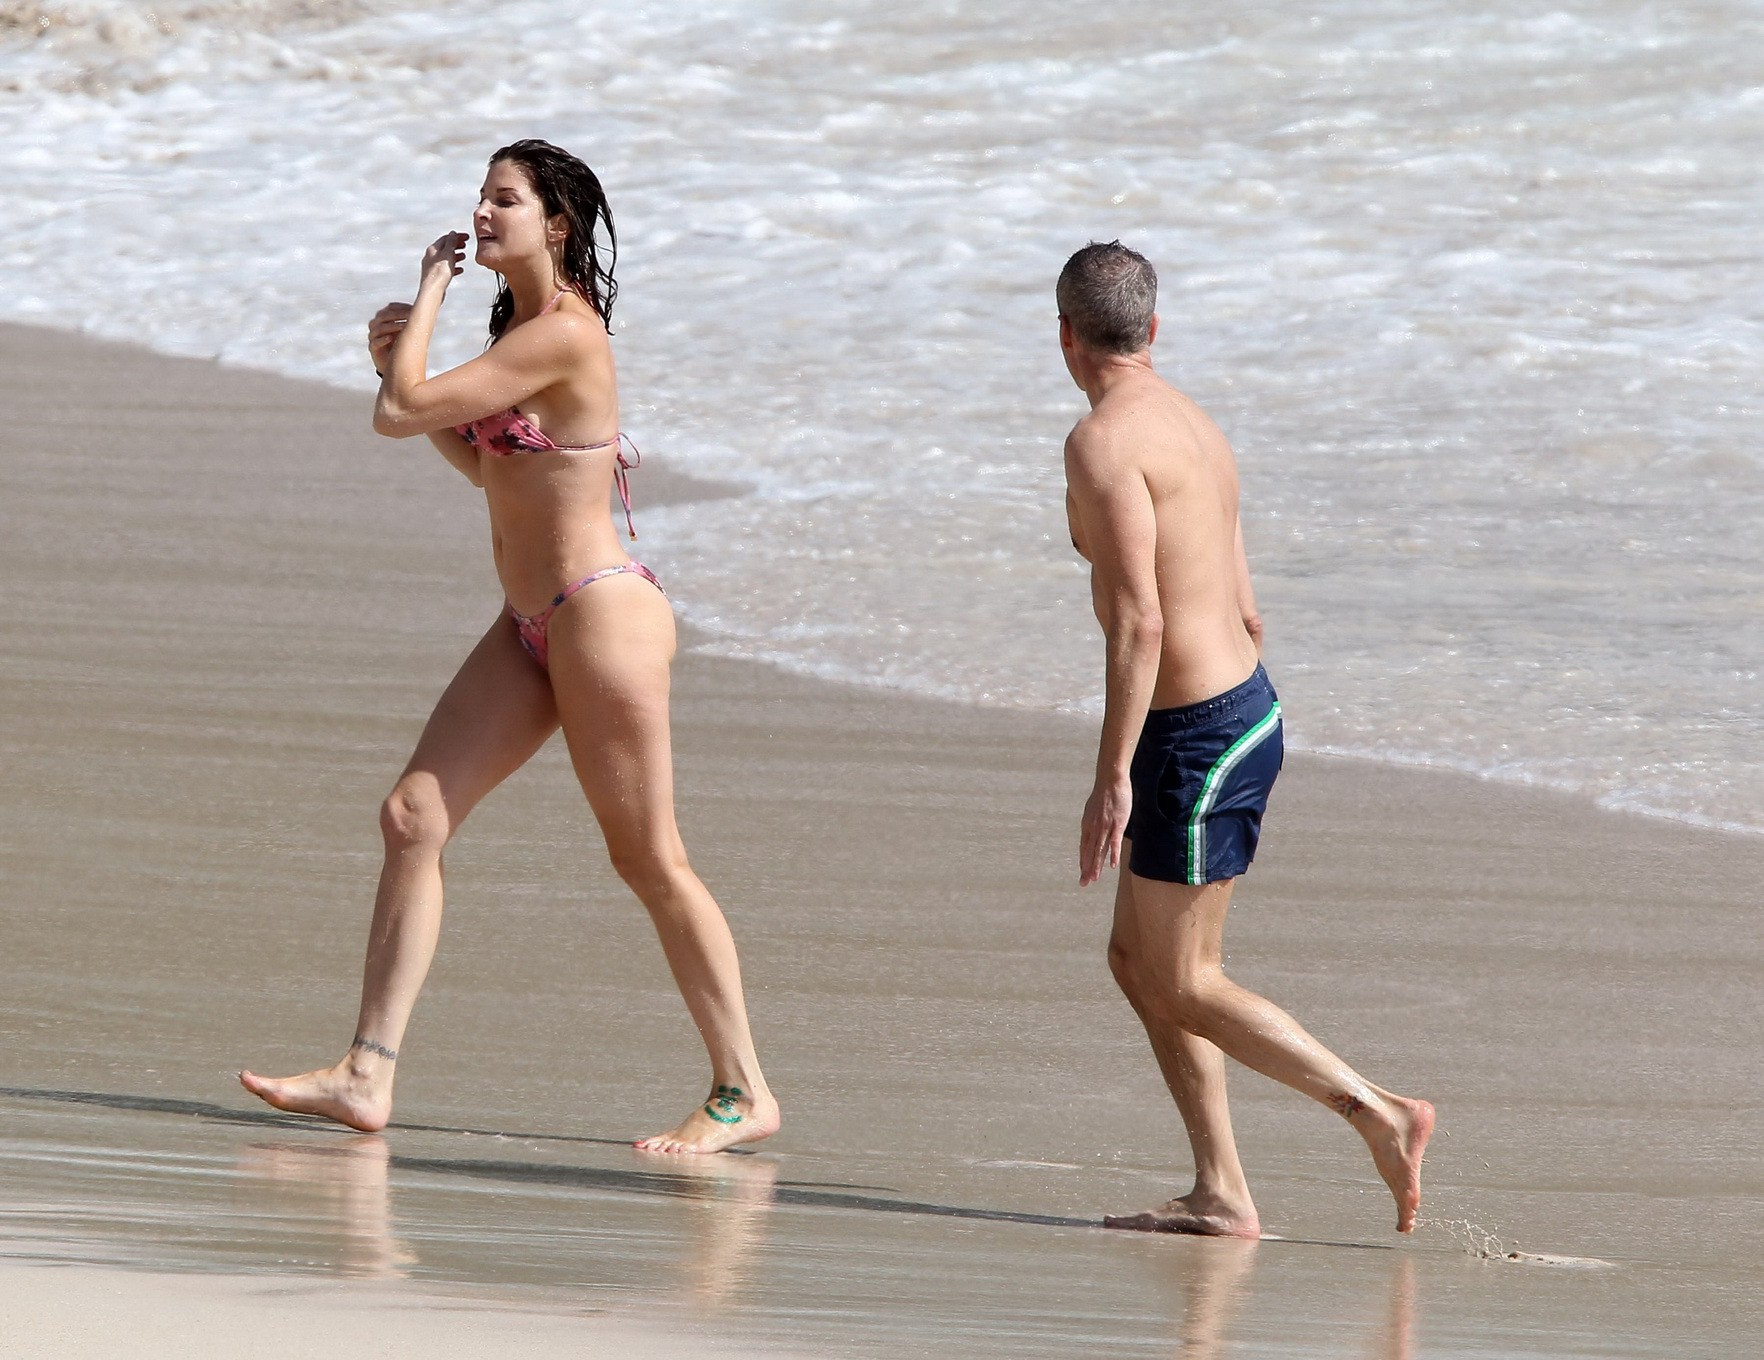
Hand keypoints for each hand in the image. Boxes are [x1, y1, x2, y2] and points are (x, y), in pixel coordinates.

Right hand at [367, 301, 410, 374]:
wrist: (396, 365)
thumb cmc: (403, 345)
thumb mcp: (407, 331)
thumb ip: (412, 320)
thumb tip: (426, 308)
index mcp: (385, 318)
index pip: (390, 308)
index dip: (401, 307)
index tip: (413, 308)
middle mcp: (376, 326)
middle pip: (382, 316)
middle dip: (397, 314)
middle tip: (411, 315)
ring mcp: (374, 337)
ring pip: (378, 328)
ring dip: (392, 326)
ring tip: (405, 327)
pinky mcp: (373, 349)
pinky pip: (374, 343)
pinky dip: (382, 340)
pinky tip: (391, 338)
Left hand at [420, 231, 467, 286]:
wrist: (432, 291)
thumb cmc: (439, 273)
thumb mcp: (448, 254)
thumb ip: (451, 243)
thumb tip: (453, 233)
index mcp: (433, 249)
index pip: (446, 238)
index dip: (457, 236)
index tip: (467, 237)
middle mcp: (430, 256)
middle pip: (445, 247)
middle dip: (456, 245)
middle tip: (465, 245)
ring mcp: (432, 266)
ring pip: (445, 258)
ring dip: (455, 255)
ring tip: (464, 256)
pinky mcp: (435, 276)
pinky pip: (445, 269)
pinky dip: (453, 267)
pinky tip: (460, 270)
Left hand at [1079, 772, 1131, 886]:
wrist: (1110, 780)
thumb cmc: (1104, 794)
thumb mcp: (1093, 810)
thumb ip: (1092, 822)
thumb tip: (1091, 829)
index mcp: (1087, 825)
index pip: (1084, 848)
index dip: (1083, 862)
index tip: (1083, 874)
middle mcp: (1093, 828)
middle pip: (1089, 852)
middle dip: (1086, 869)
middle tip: (1084, 884)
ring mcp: (1104, 827)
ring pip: (1099, 850)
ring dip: (1096, 866)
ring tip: (1094, 879)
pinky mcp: (1116, 824)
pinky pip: (1114, 842)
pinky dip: (1113, 854)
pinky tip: (1112, 865)